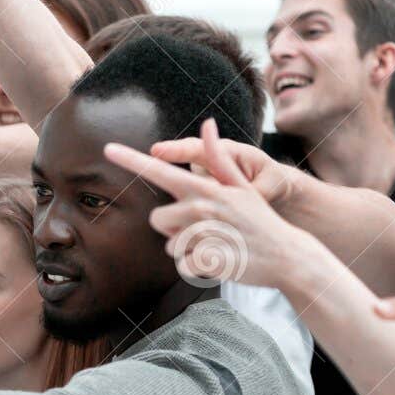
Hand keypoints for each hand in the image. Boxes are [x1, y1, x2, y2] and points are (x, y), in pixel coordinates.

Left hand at [102, 119, 317, 289]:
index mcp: (206, 189)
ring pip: (171, 247)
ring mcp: (205, 235)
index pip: (161, 172)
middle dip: (174, 229)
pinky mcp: (209, 261)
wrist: (287, 256)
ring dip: (187, 251)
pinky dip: (196, 270)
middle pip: (158, 219)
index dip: (132, 160)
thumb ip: (218, 160)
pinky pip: (183, 268)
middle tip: (205, 232)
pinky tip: (217, 264)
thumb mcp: (242, 187)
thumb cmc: (260, 222)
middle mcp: (202, 208)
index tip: (107, 148)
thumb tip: (208, 124)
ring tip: (216, 247)